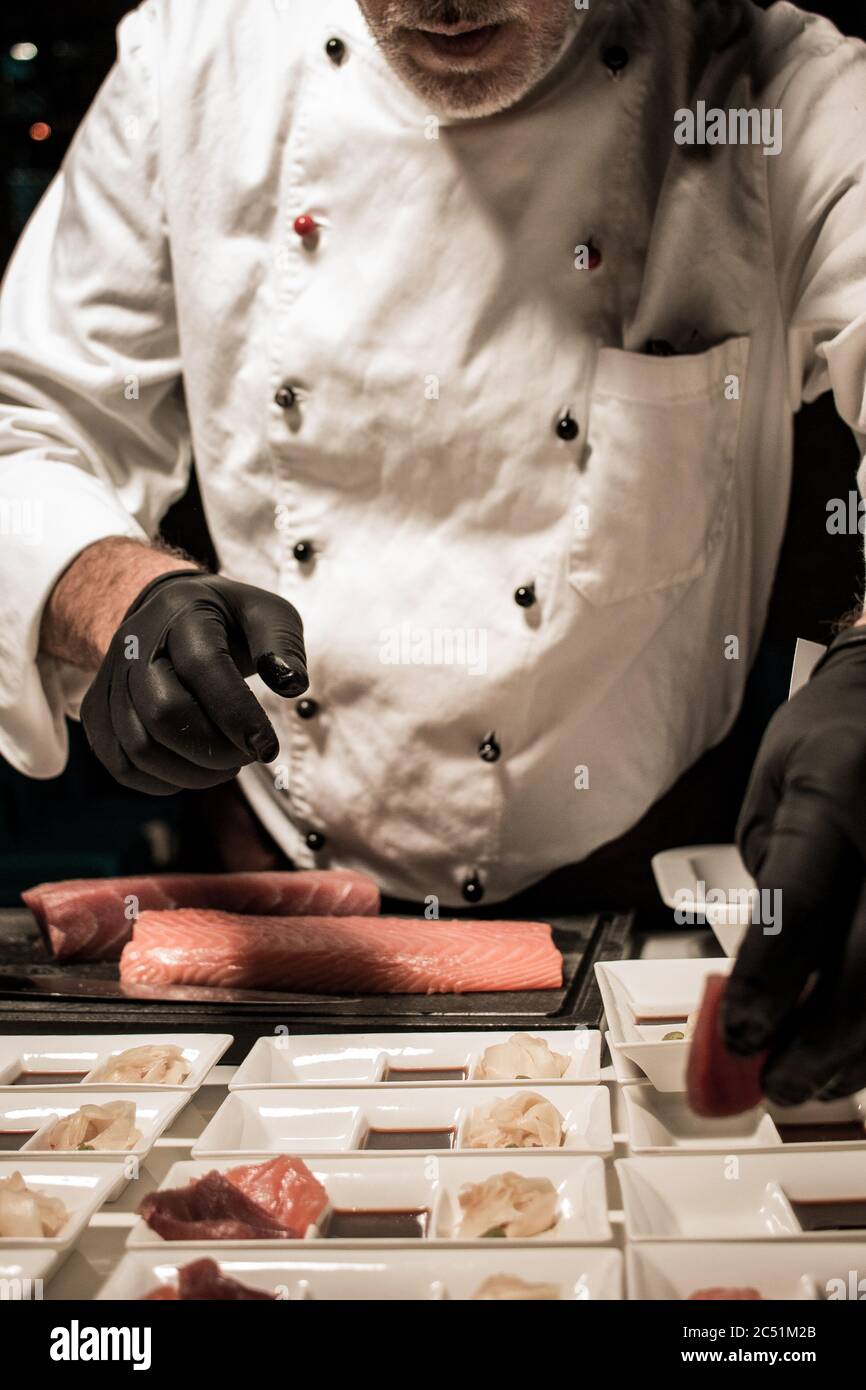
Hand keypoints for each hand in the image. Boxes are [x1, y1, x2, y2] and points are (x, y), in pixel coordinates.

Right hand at [81, 571, 307, 793]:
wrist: (170, 612)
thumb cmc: (230, 620)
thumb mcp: (267, 613)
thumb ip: (282, 644)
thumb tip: (291, 684)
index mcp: (180, 612)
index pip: (203, 667)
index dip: (238, 715)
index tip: (268, 747)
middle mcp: (134, 643)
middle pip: (162, 713)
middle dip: (214, 751)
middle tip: (248, 756)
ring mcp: (109, 678)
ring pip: (137, 746)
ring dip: (190, 774)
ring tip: (225, 767)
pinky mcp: (97, 711)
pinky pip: (119, 763)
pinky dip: (160, 782)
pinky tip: (192, 771)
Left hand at [722, 630, 865, 1103]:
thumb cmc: (830, 741)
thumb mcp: (776, 792)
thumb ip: (774, 884)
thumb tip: (767, 991)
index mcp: (838, 787)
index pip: (800, 903)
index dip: (767, 983)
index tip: (739, 1037)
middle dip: (823, 1039)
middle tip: (779, 1081)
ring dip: (864, 1048)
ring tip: (817, 1078)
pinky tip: (863, 1049)